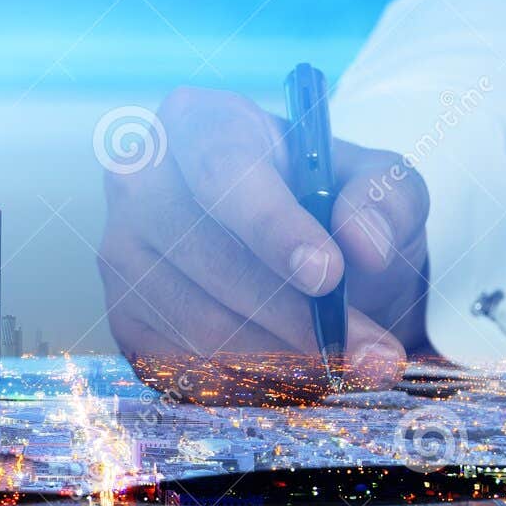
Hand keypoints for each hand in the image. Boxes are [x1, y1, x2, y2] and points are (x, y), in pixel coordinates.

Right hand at [98, 87, 429, 396]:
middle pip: (209, 259)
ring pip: (199, 326)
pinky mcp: (123, 319)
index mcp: (196, 121)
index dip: (272, 225)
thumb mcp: (374, 182)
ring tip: (351, 371)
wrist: (288, 254)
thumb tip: (364, 242)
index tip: (328, 274)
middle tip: (371, 355)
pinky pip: (184, 367)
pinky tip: (300, 379)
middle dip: (297, 318)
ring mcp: (121, 254)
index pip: (222, 168)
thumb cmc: (325, 203)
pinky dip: (252, 385)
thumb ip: (384, 197)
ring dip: (286, 363)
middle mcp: (139, 181)